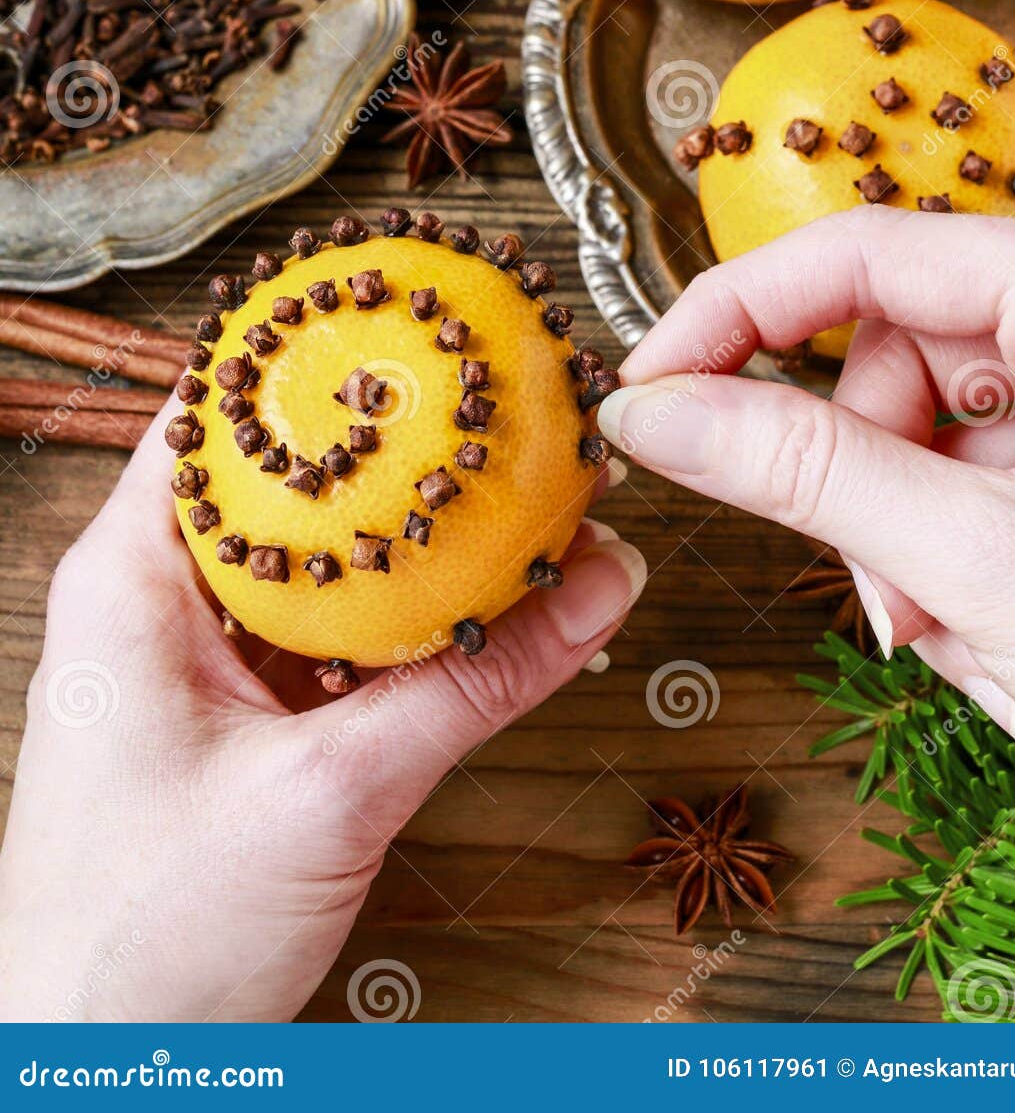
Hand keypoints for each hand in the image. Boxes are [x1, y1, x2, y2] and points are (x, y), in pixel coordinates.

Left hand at [0, 403, 641, 1020]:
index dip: (319, 343)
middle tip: (504, 399)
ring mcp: (196, 666)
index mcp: (130, 576)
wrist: (87, 1075)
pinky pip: (330, 641)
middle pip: (287, 477)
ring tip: (516, 490)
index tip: (422, 309)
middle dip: (396, 440)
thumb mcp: (329, 796)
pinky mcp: (236, 723)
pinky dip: (402, 622)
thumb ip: (472, 686)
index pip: (219, 404)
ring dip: (410, 538)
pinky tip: (480, 615)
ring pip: (317, 562)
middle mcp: (158, 602)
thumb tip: (597, 588)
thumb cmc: (140, 944)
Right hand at [597, 205, 1014, 760]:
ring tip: (958, 643)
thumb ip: (804, 470)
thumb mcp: (981, 557)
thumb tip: (658, 412)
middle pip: (888, 357)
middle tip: (880, 595)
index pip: (856, 253)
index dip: (733, 314)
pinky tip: (1001, 648)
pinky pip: (969, 483)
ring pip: (921, 433)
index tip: (652, 383)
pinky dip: (954, 568)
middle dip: (855, 482)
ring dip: (905, 548)